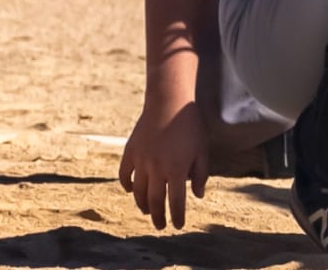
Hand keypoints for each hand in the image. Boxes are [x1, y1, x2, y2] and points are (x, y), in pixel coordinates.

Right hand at [118, 89, 207, 229]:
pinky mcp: (131, 151)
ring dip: (142, 205)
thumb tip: (198, 196)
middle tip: (160, 226)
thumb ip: (201, 174)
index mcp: (177, 170)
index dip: (177, 217)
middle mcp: (157, 169)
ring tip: (147, 211)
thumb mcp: (202, 150)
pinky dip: (126, 185)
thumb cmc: (190, 125)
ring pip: (138, 192)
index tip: (178, 226)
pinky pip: (124, 174)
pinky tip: (130, 190)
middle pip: (155, 201)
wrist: (169, 101)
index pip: (176, 202)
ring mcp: (141, 160)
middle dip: (158, 217)